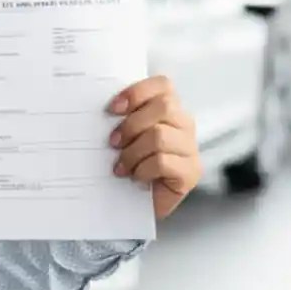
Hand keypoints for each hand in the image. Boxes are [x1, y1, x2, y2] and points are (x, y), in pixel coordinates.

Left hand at [108, 75, 201, 219]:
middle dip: (131, 125)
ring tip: (121, 166)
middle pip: (163, 107)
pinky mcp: (191, 172)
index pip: (163, 85)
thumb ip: (121, 116)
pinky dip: (143, 169)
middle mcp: (184, 125)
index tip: (112, 108)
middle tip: (113, 142)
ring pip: (160, 136)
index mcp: (169, 109)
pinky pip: (163, 162)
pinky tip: (136, 177)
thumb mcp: (123, 135)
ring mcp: (190, 148)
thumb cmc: (128, 164)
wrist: (134, 204)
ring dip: (133, 152)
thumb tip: (100, 107)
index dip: (137, 92)